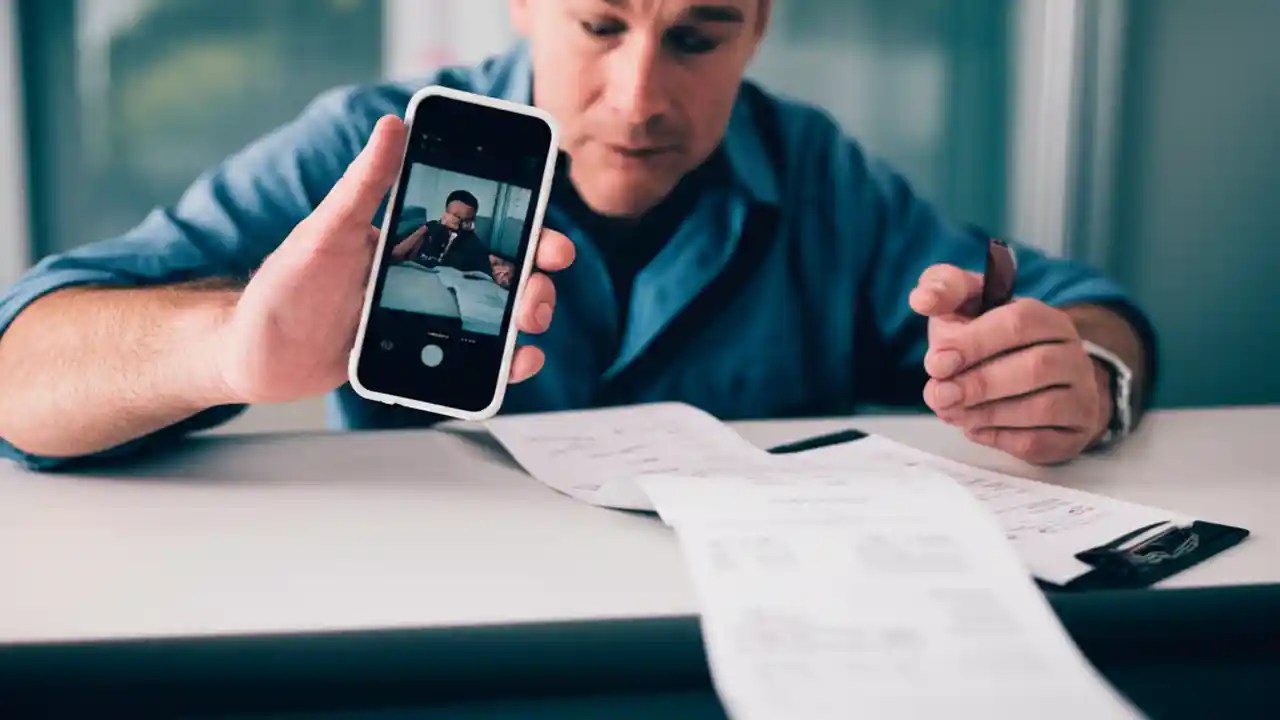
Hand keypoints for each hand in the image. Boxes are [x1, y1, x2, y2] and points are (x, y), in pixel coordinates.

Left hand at [216, 115, 574, 403]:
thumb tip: (394, 125)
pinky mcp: (419, 357)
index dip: (527, 233)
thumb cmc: (282, 288)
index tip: (551, 244)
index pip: (482, 230)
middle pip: (501, 276)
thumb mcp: (326, 231)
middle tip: (538, 296)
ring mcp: (426, 318)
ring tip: (527, 329)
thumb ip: (365, 184)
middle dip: (534, 283)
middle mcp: (426, 277)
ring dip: (525, 320)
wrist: (251, 356)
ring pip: (495, 317)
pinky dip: (503, 362)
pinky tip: (516, 363)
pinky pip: (472, 360)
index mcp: (411, 242)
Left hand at [909, 264, 1112, 464]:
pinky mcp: (1073, 431)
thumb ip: (944, 290)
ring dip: (986, 413)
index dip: (974, 343)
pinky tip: (974, 427)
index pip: (1019, 323)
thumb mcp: (966, 305)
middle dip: (978, 384)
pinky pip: (1039, 440)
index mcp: (1047, 318)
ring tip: (950, 412)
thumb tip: (922, 299)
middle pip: (1034, 368)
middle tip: (938, 395)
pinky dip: (1000, 437)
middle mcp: (1072, 354)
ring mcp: (1080, 395)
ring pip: (1042, 408)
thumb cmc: (990, 340)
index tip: (935, 362)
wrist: (1033, 382)